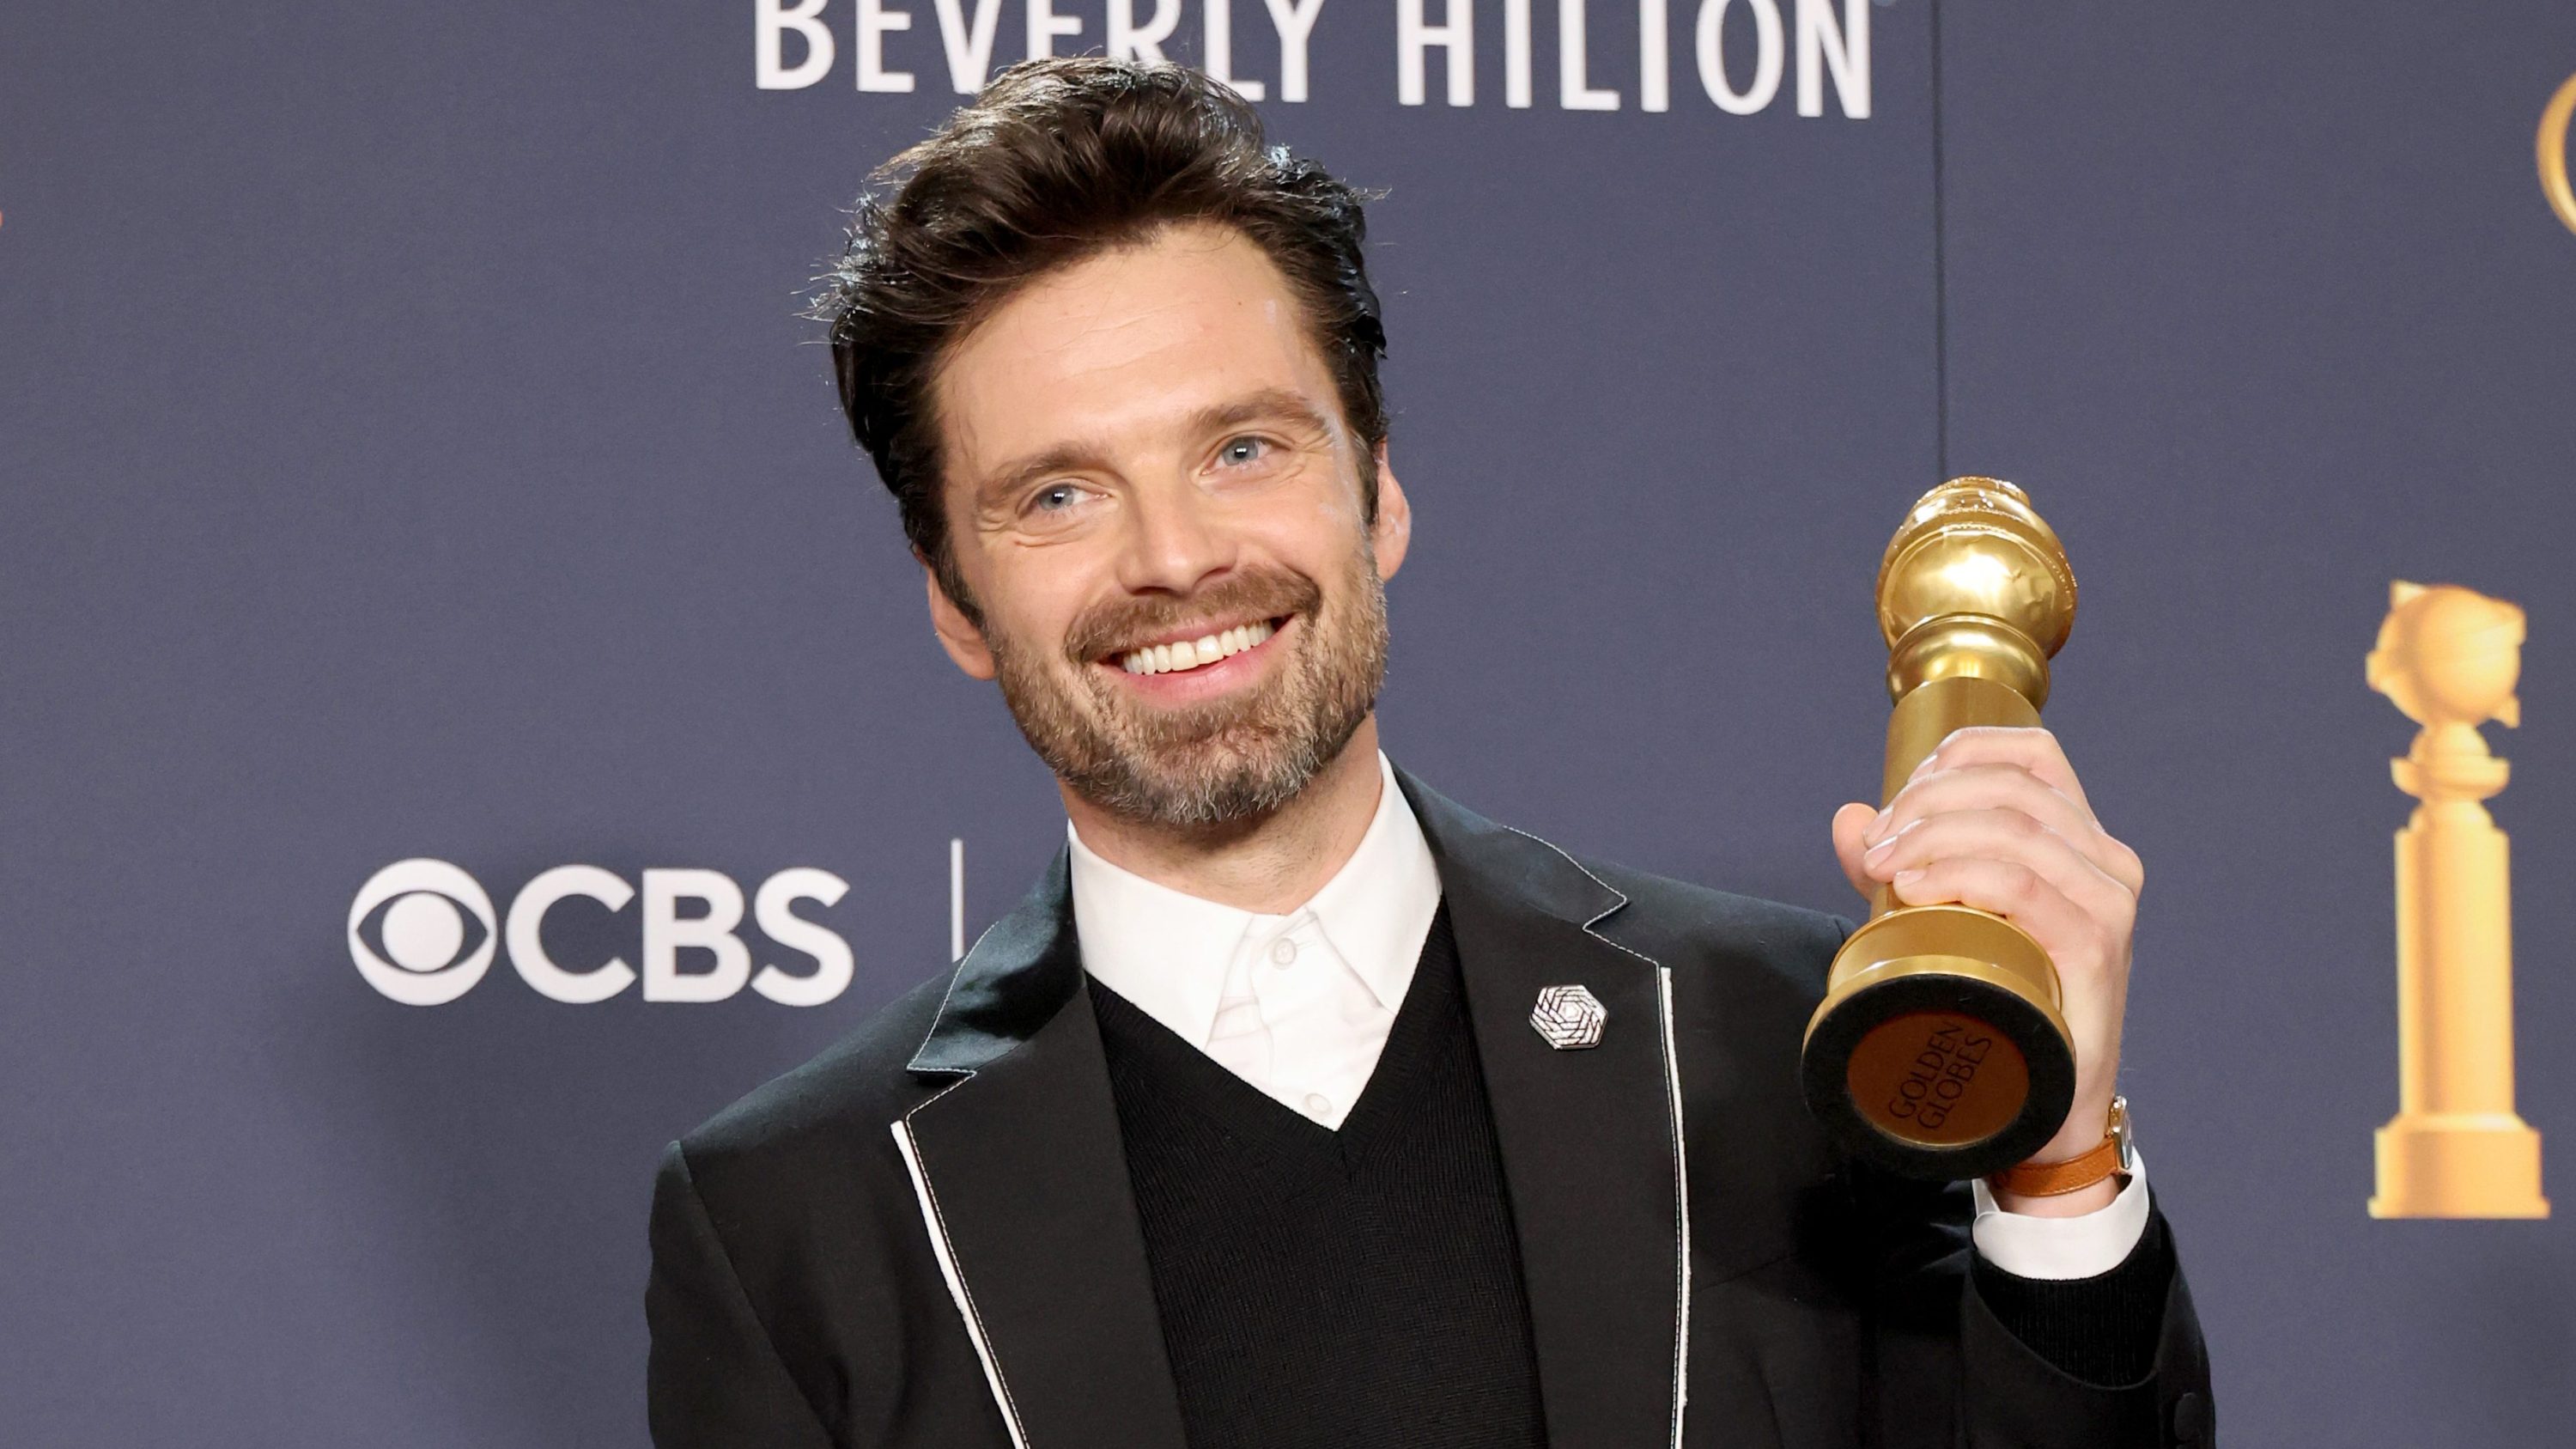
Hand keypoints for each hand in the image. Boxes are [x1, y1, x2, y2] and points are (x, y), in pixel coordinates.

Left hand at [1830, 727, 2142, 1214]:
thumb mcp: (1943, 921)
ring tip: (1882, 868)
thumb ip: (1899, 866)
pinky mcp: (2097, 949)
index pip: (2031, 754)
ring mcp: (2107, 904)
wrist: (2042, 1109)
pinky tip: (1914, 888)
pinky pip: (2025, 886)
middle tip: (1874, 847)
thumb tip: (1850, 818)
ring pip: (2015, 830)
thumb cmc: (1999, 1010)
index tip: (1901, 795)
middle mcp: (2105, 863)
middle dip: (1926, 802)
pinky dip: (1961, 874)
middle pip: (2010, 788)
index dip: (1958, 754)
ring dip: (1931, 835)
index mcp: (2078, 842)